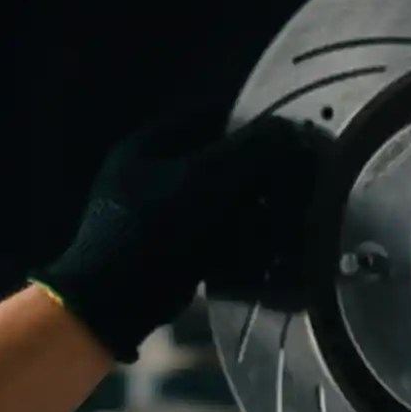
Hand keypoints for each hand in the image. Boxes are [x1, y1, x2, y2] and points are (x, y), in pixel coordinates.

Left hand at [31, 109, 321, 360]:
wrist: (118, 296)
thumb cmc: (158, 224)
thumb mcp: (207, 177)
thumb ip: (252, 150)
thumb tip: (291, 130)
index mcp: (152, 142)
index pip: (210, 115)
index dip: (251, 121)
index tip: (287, 136)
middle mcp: (154, 170)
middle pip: (220, 158)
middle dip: (257, 169)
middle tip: (292, 177)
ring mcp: (162, 210)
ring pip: (222, 196)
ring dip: (253, 205)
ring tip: (285, 212)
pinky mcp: (174, 244)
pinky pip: (216, 230)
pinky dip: (241, 234)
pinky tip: (265, 242)